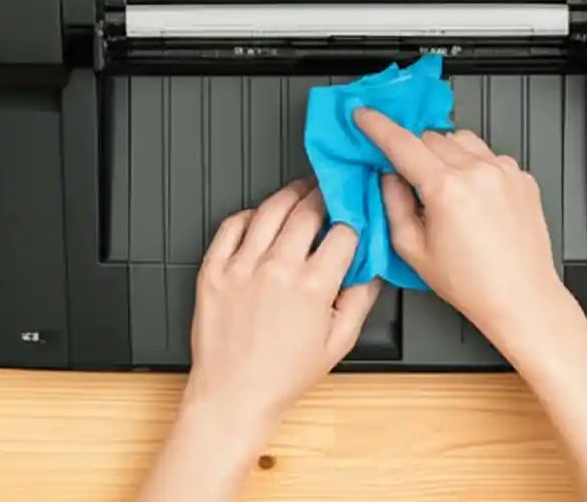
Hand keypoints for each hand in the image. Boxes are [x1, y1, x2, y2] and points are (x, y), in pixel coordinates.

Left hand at [183, 178, 381, 428]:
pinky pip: (232, 225)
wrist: (233, 395)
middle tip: (332, 191)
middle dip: (325, 195)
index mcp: (312, 287)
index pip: (343, 232)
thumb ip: (361, 300)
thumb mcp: (339, 343)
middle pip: (307, 210)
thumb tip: (373, 270)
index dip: (354, 219)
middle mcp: (276, 270)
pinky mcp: (213, 270)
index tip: (356, 215)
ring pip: (270, 210)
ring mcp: (241, 267)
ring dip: (291, 194)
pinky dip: (250, 214)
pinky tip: (260, 217)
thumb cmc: (282, 375)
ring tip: (301, 192)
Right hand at [353, 108, 567, 347]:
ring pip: (462, 139)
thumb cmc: (472, 283)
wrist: (522, 298)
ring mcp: (504, 171)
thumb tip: (388, 177)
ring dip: (445, 153)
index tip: (365, 116)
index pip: (402, 143)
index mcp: (447, 189)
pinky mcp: (521, 177)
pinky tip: (473, 198)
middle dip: (415, 151)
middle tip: (411, 180)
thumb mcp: (414, 250)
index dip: (378, 126)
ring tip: (446, 189)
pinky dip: (474, 166)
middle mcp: (478, 172)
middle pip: (431, 137)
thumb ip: (393, 204)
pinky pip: (488, 156)